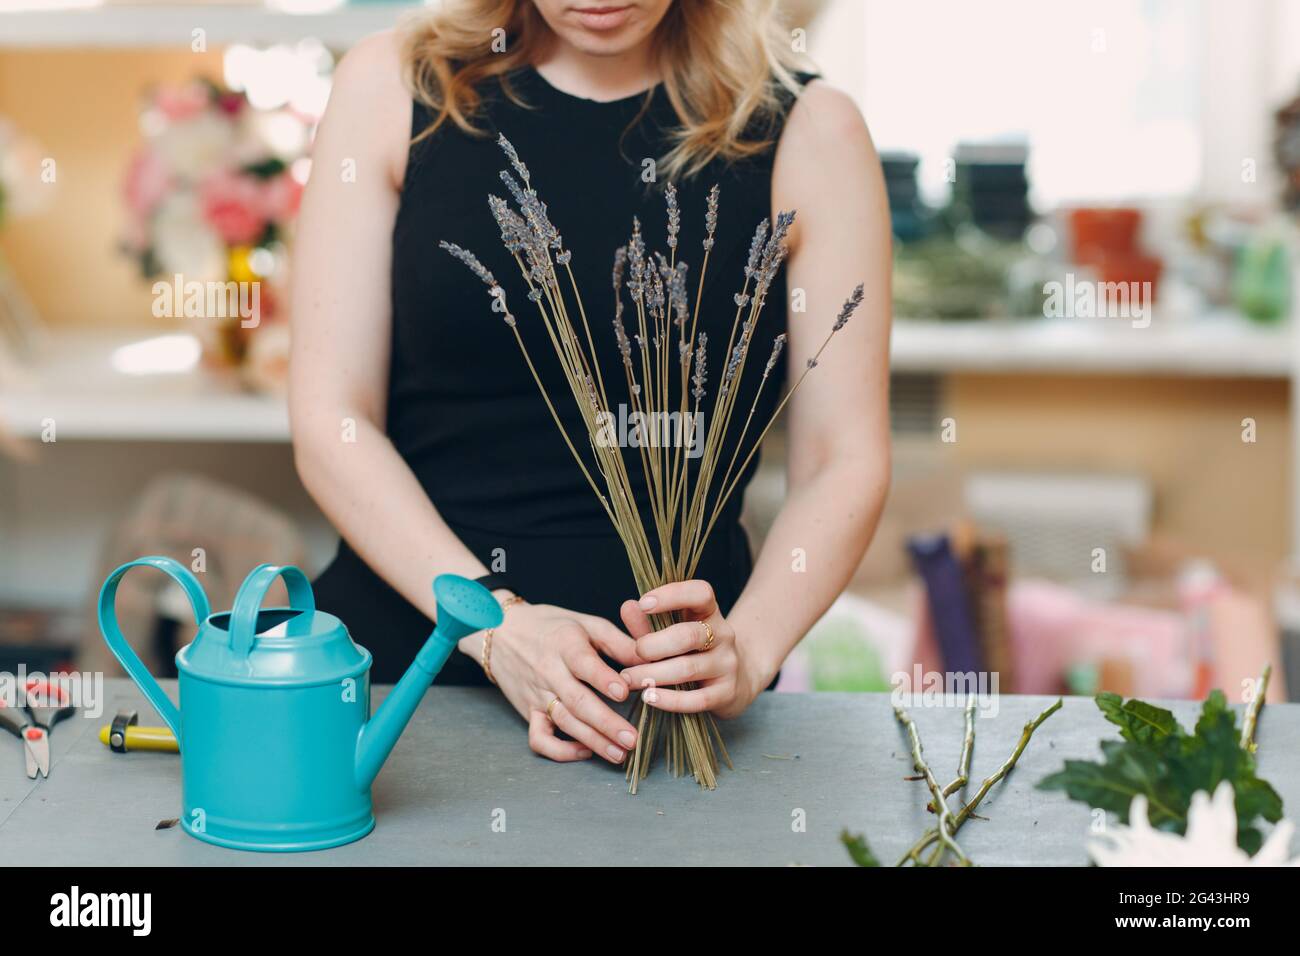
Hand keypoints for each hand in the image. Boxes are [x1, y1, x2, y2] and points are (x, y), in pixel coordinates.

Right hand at [479, 600, 643, 764]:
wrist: (501, 631)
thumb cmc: (552, 627)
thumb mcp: (586, 624)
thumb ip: (619, 641)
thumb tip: (650, 659)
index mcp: (565, 642)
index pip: (582, 662)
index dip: (602, 678)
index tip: (623, 692)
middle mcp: (549, 670)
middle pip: (576, 700)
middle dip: (605, 723)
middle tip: (631, 739)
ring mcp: (537, 694)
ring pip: (564, 722)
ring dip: (592, 741)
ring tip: (619, 754)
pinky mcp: (528, 711)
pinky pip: (539, 738)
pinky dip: (559, 750)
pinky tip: (584, 751)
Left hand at [617, 580, 766, 719]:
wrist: (736, 680)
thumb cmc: (693, 652)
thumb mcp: (672, 632)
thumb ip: (647, 623)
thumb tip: (627, 607)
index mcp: (710, 612)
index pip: (700, 593)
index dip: (672, 595)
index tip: (643, 603)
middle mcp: (723, 635)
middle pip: (688, 635)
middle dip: (654, 645)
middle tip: (635, 652)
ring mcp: (727, 664)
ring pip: (688, 668)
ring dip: (653, 674)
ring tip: (629, 679)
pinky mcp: (727, 693)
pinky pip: (697, 699)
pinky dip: (669, 700)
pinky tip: (649, 697)